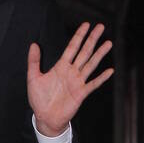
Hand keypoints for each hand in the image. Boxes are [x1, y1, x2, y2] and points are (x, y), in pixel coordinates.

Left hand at [28, 21, 113, 136]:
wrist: (45, 118)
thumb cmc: (39, 99)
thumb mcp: (33, 78)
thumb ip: (34, 61)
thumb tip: (34, 44)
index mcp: (61, 66)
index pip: (72, 47)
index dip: (79, 36)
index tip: (86, 25)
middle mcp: (71, 72)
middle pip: (84, 52)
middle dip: (92, 39)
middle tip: (101, 27)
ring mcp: (77, 82)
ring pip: (91, 64)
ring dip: (99, 54)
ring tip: (108, 43)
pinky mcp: (81, 93)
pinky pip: (93, 84)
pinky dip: (101, 78)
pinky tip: (110, 70)